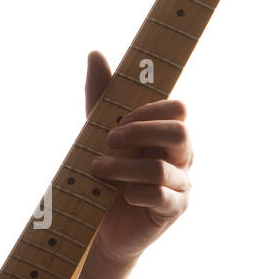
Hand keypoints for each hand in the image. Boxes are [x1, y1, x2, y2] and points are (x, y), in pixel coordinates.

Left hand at [83, 50, 194, 272]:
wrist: (101, 225)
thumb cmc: (105, 175)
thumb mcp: (98, 131)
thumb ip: (101, 95)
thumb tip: (95, 53)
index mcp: (168, 133)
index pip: (177, 109)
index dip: (148, 111)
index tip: (118, 120)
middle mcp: (182, 156)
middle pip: (180, 132)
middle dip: (140, 132)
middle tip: (109, 140)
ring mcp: (182, 184)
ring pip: (160, 167)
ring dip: (122, 167)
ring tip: (96, 169)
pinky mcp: (174, 210)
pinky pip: (159, 196)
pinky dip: (134, 193)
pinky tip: (120, 196)